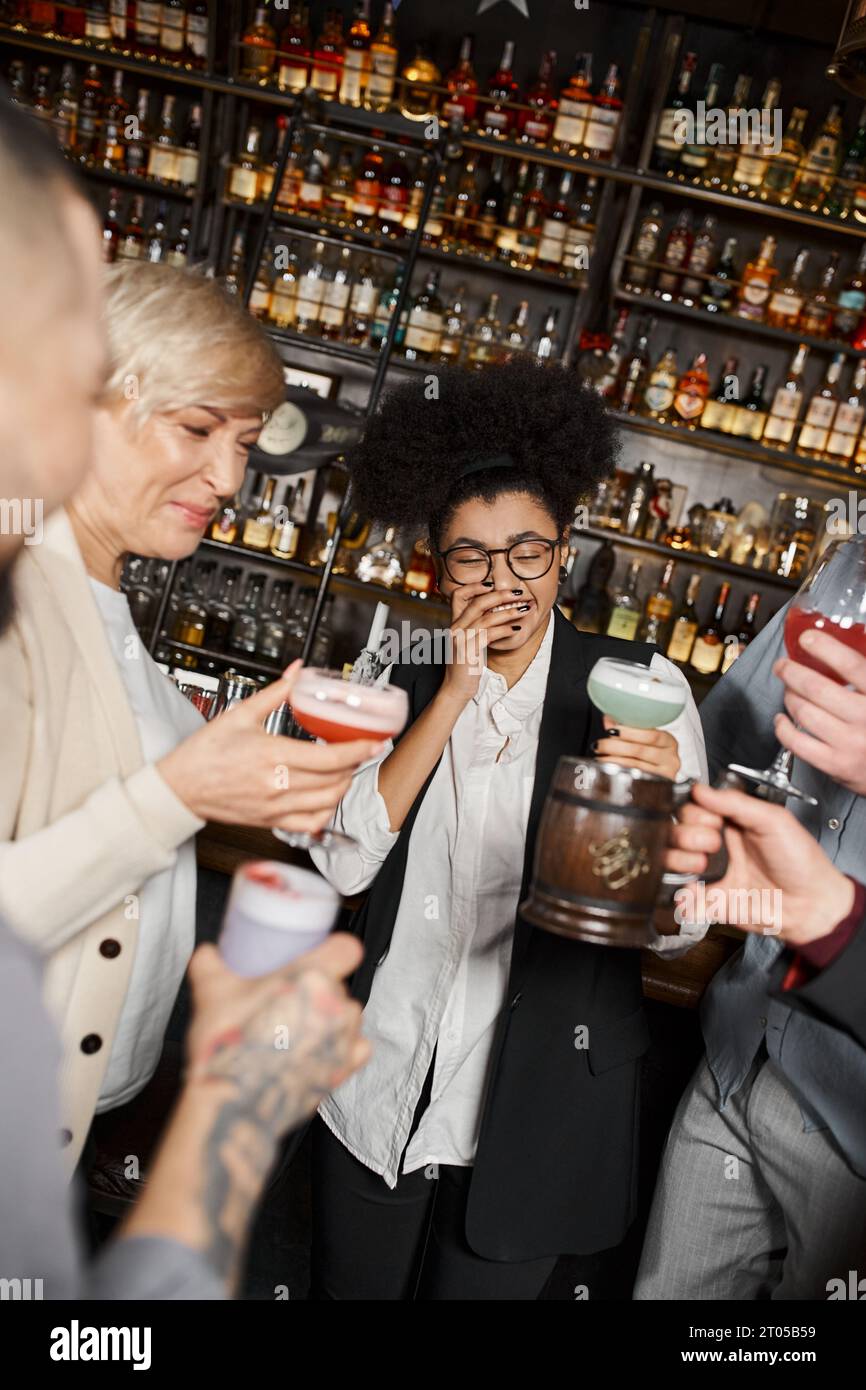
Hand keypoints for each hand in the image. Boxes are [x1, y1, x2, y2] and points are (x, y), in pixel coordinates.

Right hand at [158, 661, 384, 832]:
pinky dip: (327, 810)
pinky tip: (327, 796)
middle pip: (335, 780)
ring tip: (346, 769)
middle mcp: (278, 785)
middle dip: (356, 764)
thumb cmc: (204, 753)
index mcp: (272, 756)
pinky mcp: (271, 821)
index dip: (358, 751)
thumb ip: (277, 693)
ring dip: (344, 785)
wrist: (180, 787)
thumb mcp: (241, 714)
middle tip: (363, 750)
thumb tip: (297, 672)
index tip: (374, 742)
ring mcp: (276, 807)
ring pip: (327, 802)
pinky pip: (311, 823)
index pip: (330, 758)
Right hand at [185, 935, 369, 1136]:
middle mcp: (335, 1005)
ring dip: (330, 1019)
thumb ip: (210, 963)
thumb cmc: (228, 1047)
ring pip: (348, 1015)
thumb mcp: (210, 993)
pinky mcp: (346, 1069)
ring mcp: (343, 1038)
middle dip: (317, 992)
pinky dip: (342, 1047)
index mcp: (311, 977)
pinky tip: (315, 1051)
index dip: (335, 952)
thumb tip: (209, 952)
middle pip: (339, 985)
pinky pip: (357, 1046)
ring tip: (296, 1031)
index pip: (347, 950)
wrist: (232, 1105)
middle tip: (287, 1004)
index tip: (321, 958)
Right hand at [439, 581, 532, 704]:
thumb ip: (475, 628)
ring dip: (509, 612)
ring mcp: (460, 639)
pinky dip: (505, 630)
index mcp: (454, 624)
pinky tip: (517, 630)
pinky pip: (489, 635)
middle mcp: (455, 628)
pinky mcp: (468, 651)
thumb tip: (494, 615)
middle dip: (501, 595)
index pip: (458, 595)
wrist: (455, 689)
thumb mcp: (468, 643)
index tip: (493, 585)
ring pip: (486, 618)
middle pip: (477, 602)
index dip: (474, 586)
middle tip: (519, 593)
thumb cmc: (465, 667)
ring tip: (525, 610)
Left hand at [594, 715, 680, 779]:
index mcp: (669, 741)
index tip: (611, 729)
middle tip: (599, 744)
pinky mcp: (657, 786)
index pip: (651, 735)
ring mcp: (665, 774)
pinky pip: (633, 777)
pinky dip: (618, 770)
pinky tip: (607, 766)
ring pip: (634, 765)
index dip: (630, 732)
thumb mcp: (646, 738)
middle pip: (640, 751)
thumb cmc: (655, 753)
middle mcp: (670, 758)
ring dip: (613, 759)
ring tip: (599, 755)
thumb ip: (628, 728)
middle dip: (615, 746)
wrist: (666, 775)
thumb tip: (609, 719)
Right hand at [664, 782, 854, 946]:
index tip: (711, 820)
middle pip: (676, 831)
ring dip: (680, 859)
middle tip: (713, 843)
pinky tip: (698, 889)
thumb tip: (702, 790)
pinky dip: (684, 894)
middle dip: (687, 835)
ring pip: (671, 860)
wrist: (811, 905)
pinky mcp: (712, 899)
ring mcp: (713, 872)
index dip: (694, 812)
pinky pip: (683, 896)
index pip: (693, 808)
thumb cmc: (801, 862)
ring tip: (702, 865)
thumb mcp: (774, 821)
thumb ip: (737, 803)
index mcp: (731, 822)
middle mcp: (718, 845)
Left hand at [772, 629, 865, 795]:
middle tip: (783, 666)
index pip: (850, 665)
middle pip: (816, 688)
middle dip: (792, 672)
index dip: (824, 648)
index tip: (807, 639)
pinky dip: (783, 728)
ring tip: (789, 692)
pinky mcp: (837, 765)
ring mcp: (851, 744)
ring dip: (789, 697)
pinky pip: (797, 743)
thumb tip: (840, 649)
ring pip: (804, 712)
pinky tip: (782, 719)